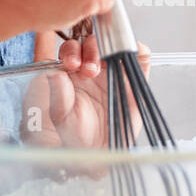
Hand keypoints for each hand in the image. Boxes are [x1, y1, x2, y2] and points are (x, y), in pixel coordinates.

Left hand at [20, 29, 151, 150]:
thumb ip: (58, 92)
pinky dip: (139, 51)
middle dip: (88, 50)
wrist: (97, 152)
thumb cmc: (75, 134)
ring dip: (109, 49)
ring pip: (114, 45)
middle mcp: (93, 66)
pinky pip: (140, 58)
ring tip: (99, 68)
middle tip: (85, 69)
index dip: (71, 50)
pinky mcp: (134, 79)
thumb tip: (54, 72)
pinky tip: (131, 55)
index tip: (71, 63)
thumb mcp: (60, 115)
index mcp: (72, 71)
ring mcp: (114, 71)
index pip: (72, 47)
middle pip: (92, 42)